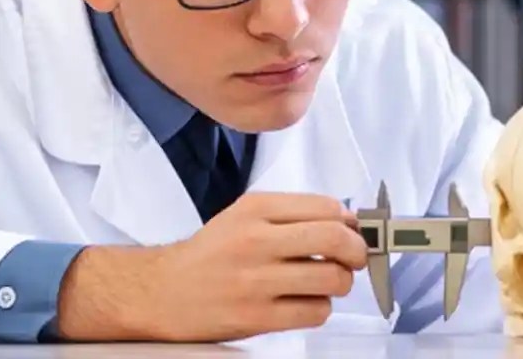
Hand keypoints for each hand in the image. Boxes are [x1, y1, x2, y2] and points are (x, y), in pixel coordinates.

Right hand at [55, 192, 368, 341]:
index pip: (325, 206)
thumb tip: (347, 222)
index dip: (350, 221)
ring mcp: (256, 280)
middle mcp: (255, 240)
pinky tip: (305, 301)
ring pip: (332, 278)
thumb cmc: (210, 255)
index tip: (354, 230)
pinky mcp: (257, 316)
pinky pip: (315, 311)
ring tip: (327, 281)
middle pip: (335, 238)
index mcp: (255, 209)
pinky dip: (320, 307)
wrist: (164, 292)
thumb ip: (290, 214)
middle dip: (358, 250)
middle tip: (356, 257)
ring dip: (341, 282)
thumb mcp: (243, 216)